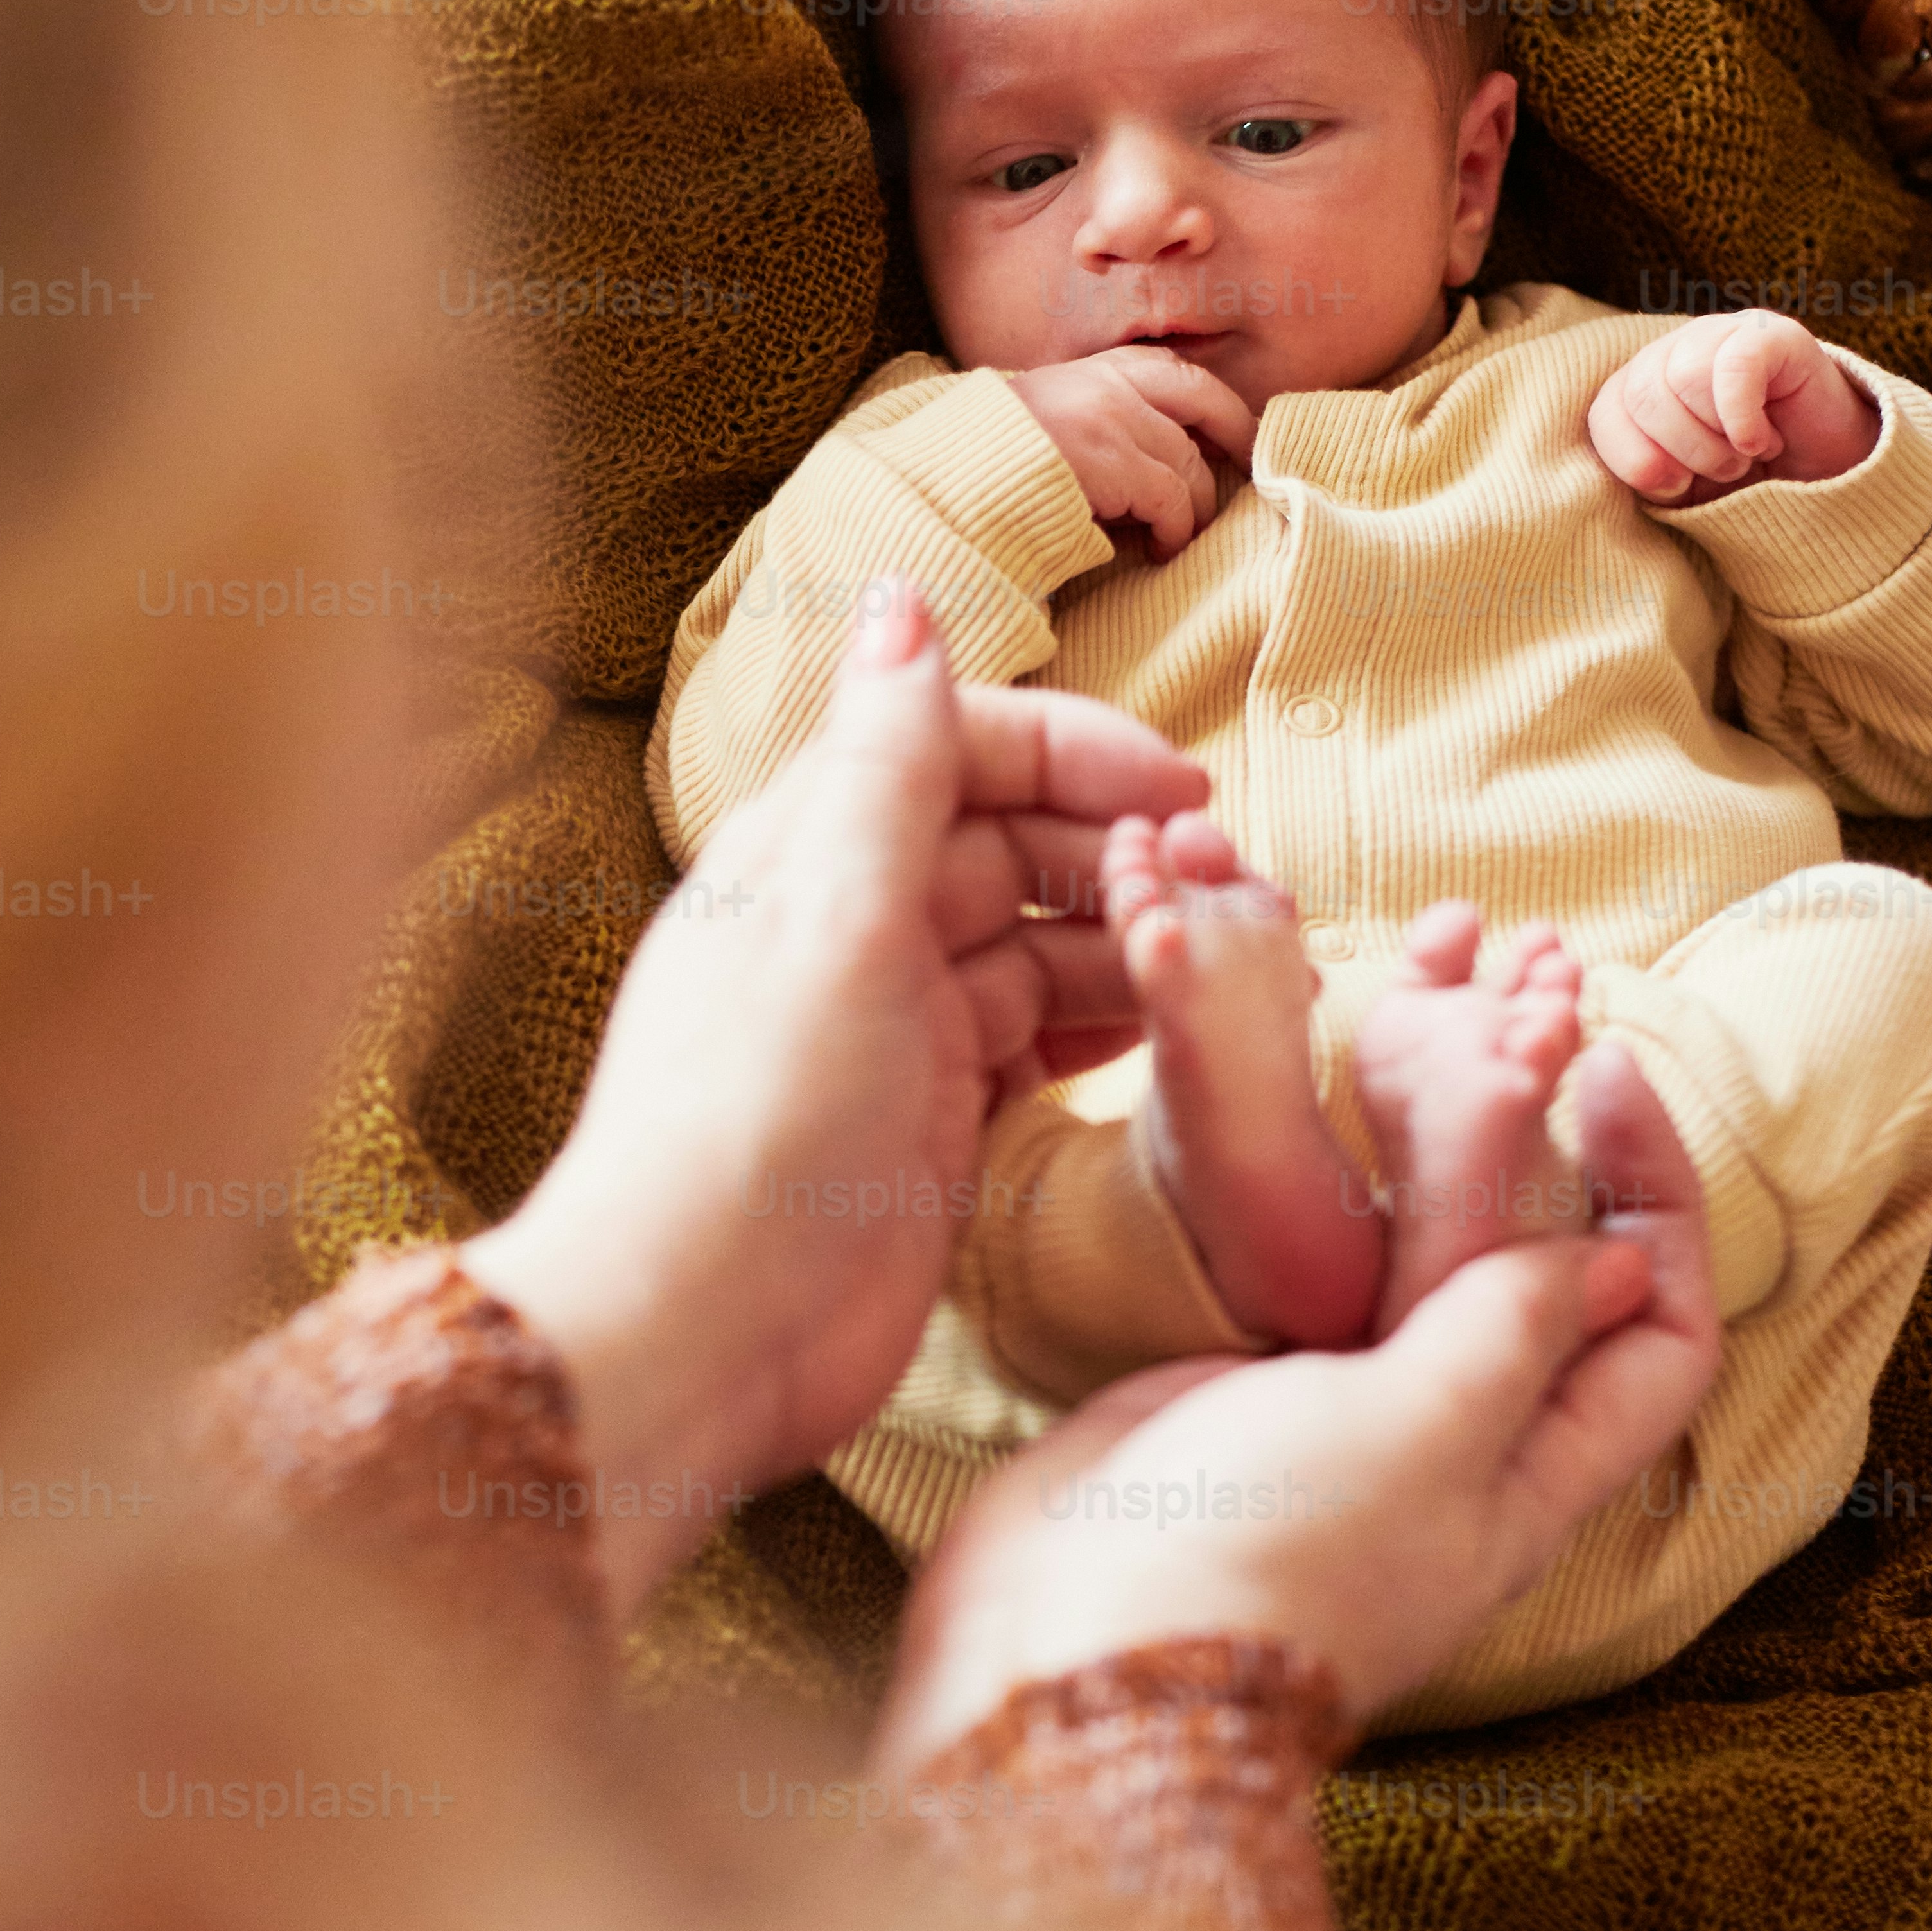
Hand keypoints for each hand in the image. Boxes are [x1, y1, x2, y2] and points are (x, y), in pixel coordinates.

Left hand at [462, 583, 1205, 1610]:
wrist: (698, 1333)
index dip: (1077, 756)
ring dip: (1125, 937)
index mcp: (805, 853)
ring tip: (1227, 957)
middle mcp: (847, 928)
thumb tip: (897, 597)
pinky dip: (1099, 1021)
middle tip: (1233, 890)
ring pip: (1032, 943)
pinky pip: (1033, 1040)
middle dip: (1117, 851)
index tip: (1187, 797)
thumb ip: (884, 763)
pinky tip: (1164, 1021)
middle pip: (1008, 844)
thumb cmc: (748, 1124)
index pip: (960, 750)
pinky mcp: (929, 1122)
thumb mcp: (832, 919)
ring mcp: (892, 1029)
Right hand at [880, 1040, 1720, 1757]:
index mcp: (1530, 1477)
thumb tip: (1613, 1257)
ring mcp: (1343, 1414)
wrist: (1077, 1641)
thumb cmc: (1271, 1556)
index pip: (1660, 1335)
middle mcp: (1454, 1442)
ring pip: (1426, 1260)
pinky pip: (1320, 1271)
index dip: (1664, 1201)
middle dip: (1549, 1148)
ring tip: (1425, 1028)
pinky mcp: (1243, 1386)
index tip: (1606, 1077)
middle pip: (1545, 1279)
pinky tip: (1318, 1107)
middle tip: (1510, 1019)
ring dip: (1441, 1147)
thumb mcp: (1426, 1434)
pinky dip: (1336, 1186)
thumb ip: (1515, 1334)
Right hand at [1007, 346, 1259, 559]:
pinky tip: (1161, 551)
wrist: (943, 480)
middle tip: (1248, 471)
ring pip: (1188, 462)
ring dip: (1194, 505)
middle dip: (1234, 435)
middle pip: (1201, 400)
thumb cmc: (985, 465)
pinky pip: (1171, 499)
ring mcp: (1110, 417)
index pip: (1172, 371)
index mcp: (1090, 368)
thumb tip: (1136, 458)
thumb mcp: (1043, 423)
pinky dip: (1174, 530)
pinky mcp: (1111, 460)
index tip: (1237, 434)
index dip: (1215, 403)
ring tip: (1181, 535)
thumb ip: (1090, 422)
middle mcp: (1105, 381)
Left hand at [1588, 310, 1878, 504]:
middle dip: (1682, 452)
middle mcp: (1675, 349)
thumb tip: (1641, 471)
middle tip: (1723, 474)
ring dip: (1717, 439)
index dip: (1635, 460)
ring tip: (1746, 457)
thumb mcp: (1685, 490)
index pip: (1605, 410)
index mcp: (1642, 384)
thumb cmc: (1747, 482)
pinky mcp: (1771, 334)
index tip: (1676, 487)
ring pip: (1686, 377)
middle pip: (1644, 393)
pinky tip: (1762, 442)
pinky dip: (1742, 417)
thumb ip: (1646, 475)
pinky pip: (1735, 366)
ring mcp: (1722, 334)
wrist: (1828, 475)